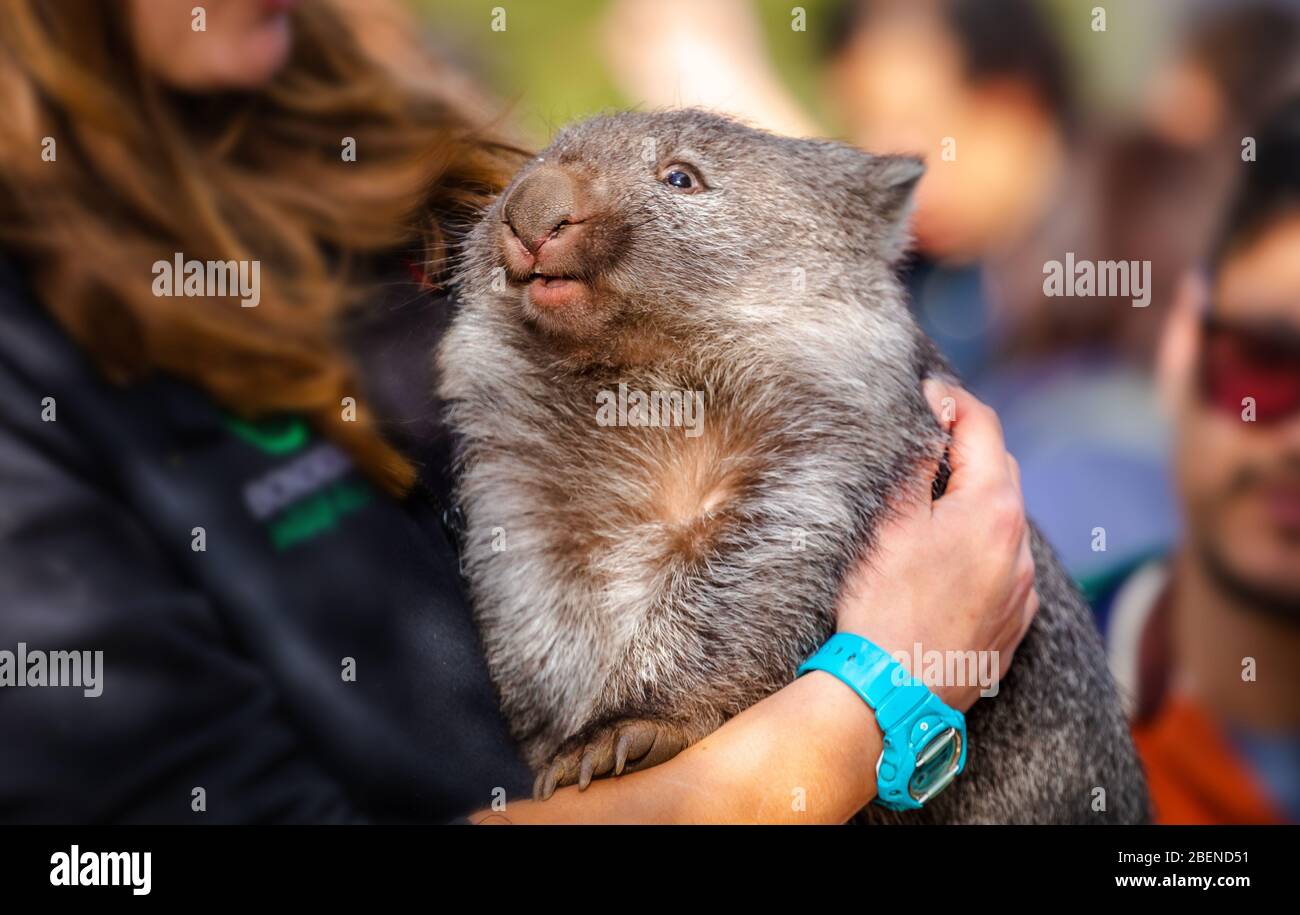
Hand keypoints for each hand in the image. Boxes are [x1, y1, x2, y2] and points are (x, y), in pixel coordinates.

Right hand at [834, 379, 1038, 711]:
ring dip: (975, 501)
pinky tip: (946, 561)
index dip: (953, 401)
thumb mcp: (889, 522)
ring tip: (931, 503)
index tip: (925, 394)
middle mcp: (1020, 547)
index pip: (984, 427)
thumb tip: (930, 418)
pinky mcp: (1013, 625)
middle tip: (926, 440)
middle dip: (968, 448)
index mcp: (993, 510)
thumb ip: (914, 463)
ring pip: (1005, 522)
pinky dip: (982, 548)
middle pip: (1001, 471)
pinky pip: (1006, 568)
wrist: (893, 695)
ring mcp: (1021, 590)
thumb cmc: (883, 605)